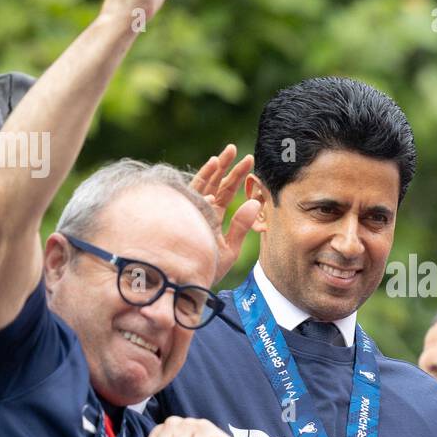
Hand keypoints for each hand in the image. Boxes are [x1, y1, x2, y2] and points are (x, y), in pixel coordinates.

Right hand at [190, 143, 261, 283]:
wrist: (189, 286)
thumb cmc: (210, 269)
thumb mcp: (231, 249)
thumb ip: (242, 226)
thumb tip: (255, 202)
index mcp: (215, 216)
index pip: (227, 192)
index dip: (238, 177)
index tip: (250, 161)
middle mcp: (202, 211)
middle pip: (215, 184)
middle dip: (226, 168)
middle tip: (237, 150)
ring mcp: (190, 213)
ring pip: (201, 187)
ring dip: (211, 172)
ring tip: (222, 157)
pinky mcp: (182, 218)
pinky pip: (190, 200)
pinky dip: (201, 190)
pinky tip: (212, 181)